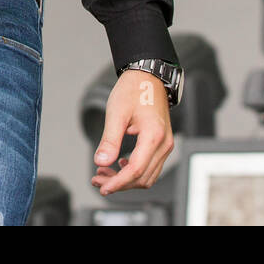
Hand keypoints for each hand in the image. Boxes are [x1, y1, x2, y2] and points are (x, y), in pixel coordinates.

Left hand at [91, 69, 173, 195]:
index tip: (103, 186)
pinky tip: (120, 165)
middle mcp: (164, 143)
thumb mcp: (116, 113)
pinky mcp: (162, 144)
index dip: (118, 183)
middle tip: (98, 179)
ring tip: (105, 173)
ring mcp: (165, 144)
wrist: (147, 76)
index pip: (135, 170)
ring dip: (126, 179)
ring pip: (148, 176)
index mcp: (153, 136)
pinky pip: (151, 167)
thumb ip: (110, 140)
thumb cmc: (134, 90)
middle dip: (119, 183)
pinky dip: (135, 171)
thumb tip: (101, 161)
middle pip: (142, 177)